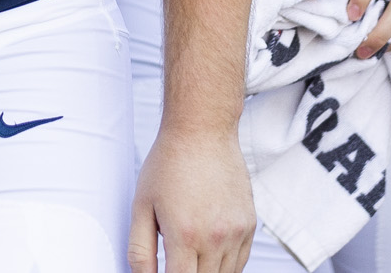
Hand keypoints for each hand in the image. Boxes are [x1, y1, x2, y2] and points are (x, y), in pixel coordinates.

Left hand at [130, 126, 254, 272]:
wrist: (201, 132)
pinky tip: (208, 255)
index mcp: (184, 235)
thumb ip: (140, 250)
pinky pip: (240, 261)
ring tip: (190, 257)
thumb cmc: (168, 164)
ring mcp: (237, 233)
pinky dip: (225, 266)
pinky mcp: (249, 225)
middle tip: (176, 262)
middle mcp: (215, 238)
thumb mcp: (141, 206)